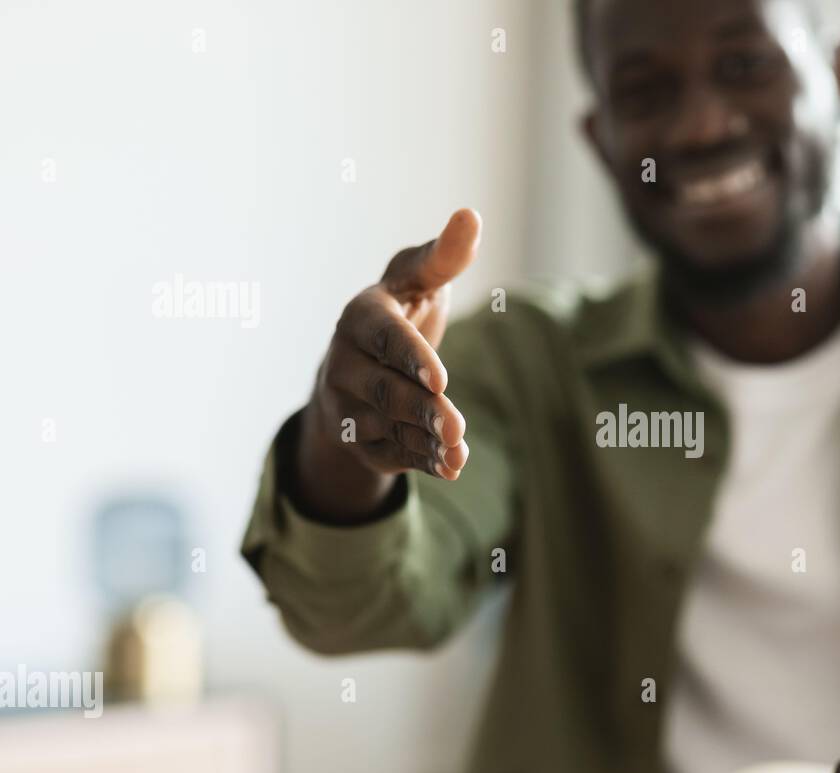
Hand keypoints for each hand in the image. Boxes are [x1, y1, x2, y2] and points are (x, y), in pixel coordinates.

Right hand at [296, 209, 480, 520]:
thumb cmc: (401, 309)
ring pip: (387, 427)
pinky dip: (420, 462)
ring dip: (423, 440)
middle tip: (457, 427)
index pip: (385, 338)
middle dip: (422, 410)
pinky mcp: (357, 439)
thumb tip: (471, 216)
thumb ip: (445, 255)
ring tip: (457, 449)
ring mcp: (345, 404)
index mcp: (360, 316)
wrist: (361, 363)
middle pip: (385, 391)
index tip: (440, 379)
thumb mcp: (419, 277)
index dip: (410, 358)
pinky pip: (389, 454)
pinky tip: (450, 466)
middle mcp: (344, 361)